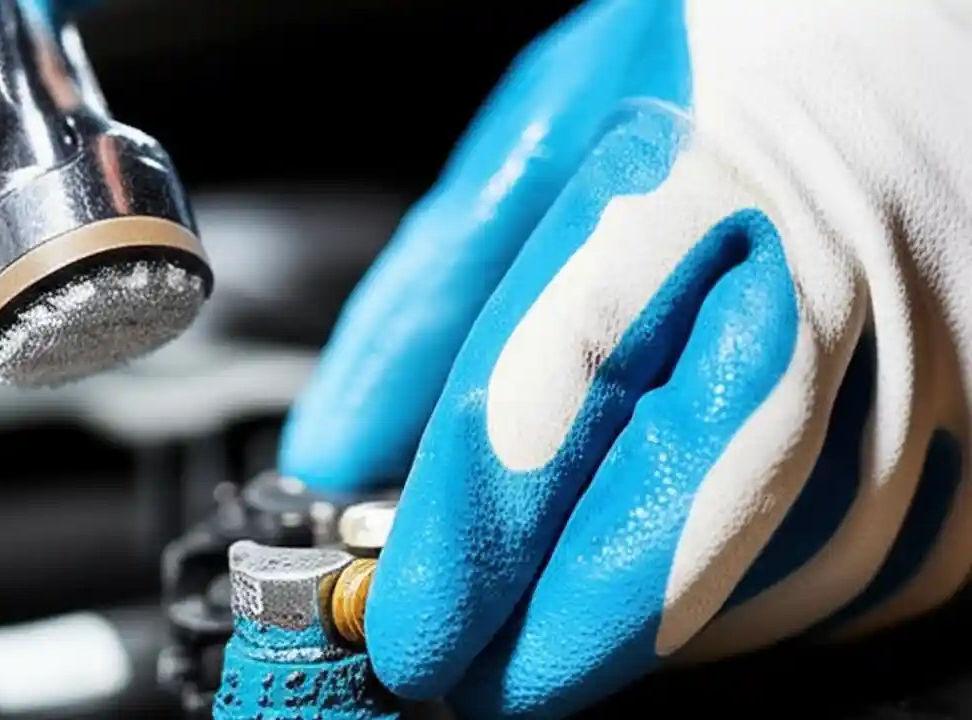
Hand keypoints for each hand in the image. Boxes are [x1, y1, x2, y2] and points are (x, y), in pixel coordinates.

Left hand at [278, 0, 971, 716]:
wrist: (930, 32)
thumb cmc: (738, 56)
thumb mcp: (557, 121)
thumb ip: (441, 284)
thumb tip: (344, 447)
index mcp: (702, 169)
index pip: (568, 371)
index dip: (478, 522)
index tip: (407, 615)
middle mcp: (843, 265)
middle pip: (698, 493)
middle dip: (564, 623)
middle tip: (466, 681)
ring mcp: (941, 352)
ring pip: (788, 559)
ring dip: (655, 626)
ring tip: (555, 629)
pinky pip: (876, 566)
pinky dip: (754, 606)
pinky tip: (681, 588)